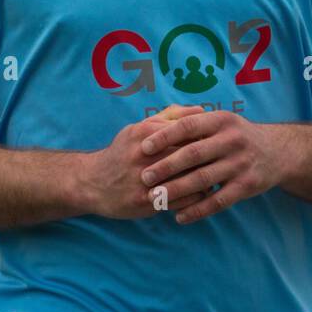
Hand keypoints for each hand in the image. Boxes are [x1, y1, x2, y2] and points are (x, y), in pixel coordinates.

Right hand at [83, 105, 209, 218]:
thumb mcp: (139, 128)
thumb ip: (170, 116)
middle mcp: (145, 154)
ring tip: (214, 177)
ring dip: (206, 179)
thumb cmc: (122, 152)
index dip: (206, 137)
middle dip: (209, 158)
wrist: (91, 183)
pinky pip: (182, 200)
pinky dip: (196, 198)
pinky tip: (200, 194)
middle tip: (220, 160)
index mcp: (146, 132)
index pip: (188, 130)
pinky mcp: (146, 202)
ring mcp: (145, 180)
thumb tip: (201, 109)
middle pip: (191, 154)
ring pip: (189, 178)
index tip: (215, 141)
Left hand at [138, 110, 299, 224]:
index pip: (188, 126)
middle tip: (144, 177)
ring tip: (155, 198)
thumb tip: (153, 122)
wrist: (276, 152)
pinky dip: (197, 210)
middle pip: (193, 154)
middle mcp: (233, 140)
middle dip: (166, 166)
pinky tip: (179, 217)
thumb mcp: (220, 121)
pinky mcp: (247, 186)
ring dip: (176, 190)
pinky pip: (218, 201)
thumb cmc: (235, 136)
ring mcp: (241, 164)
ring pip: (203, 180)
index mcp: (222, 120)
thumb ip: (191, 120)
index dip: (164, 136)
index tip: (143, 147)